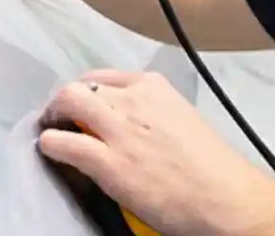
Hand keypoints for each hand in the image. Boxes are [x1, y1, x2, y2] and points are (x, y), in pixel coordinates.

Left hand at [36, 70, 274, 235]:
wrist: (224, 197)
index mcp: (155, 89)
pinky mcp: (109, 162)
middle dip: (63, 101)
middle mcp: (135, 101)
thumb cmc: (211, 168)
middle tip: (58, 116)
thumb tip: (130, 123)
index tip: (80, 101)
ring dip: (52, 117)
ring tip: (50, 130)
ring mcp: (120, 130)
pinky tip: (52, 151)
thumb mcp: (181, 120)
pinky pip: (62, 143)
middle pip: (79, 87)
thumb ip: (152, 113)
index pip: (104, 76)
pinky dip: (50, 145)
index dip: (85, 90)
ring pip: (66, 103)